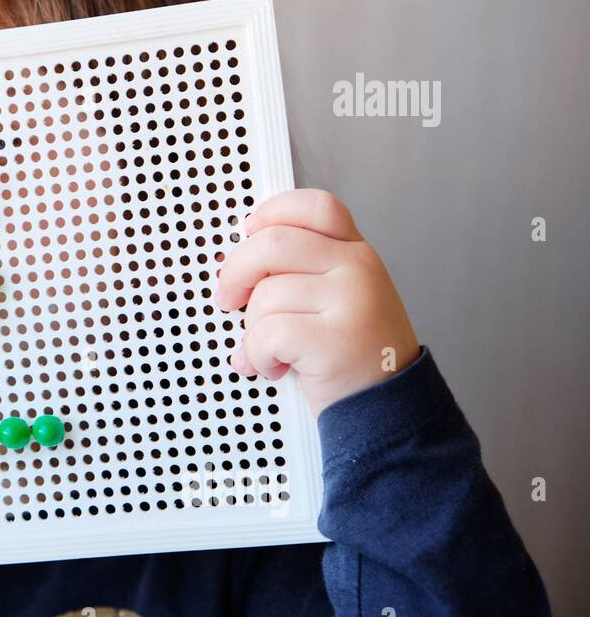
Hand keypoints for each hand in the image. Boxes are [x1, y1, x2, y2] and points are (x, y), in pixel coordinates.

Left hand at [214, 189, 419, 416]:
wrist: (387, 409)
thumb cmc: (350, 355)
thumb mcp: (337, 300)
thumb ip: (299, 273)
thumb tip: (234, 264)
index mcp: (356, 253)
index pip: (315, 207)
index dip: (272, 212)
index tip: (249, 232)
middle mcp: (358, 269)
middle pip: (273, 243)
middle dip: (235, 272)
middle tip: (228, 299)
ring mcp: (351, 302)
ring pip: (265, 296)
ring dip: (252, 331)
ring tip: (271, 352)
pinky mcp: (336, 340)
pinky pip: (267, 334)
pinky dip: (258, 356)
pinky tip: (276, 367)